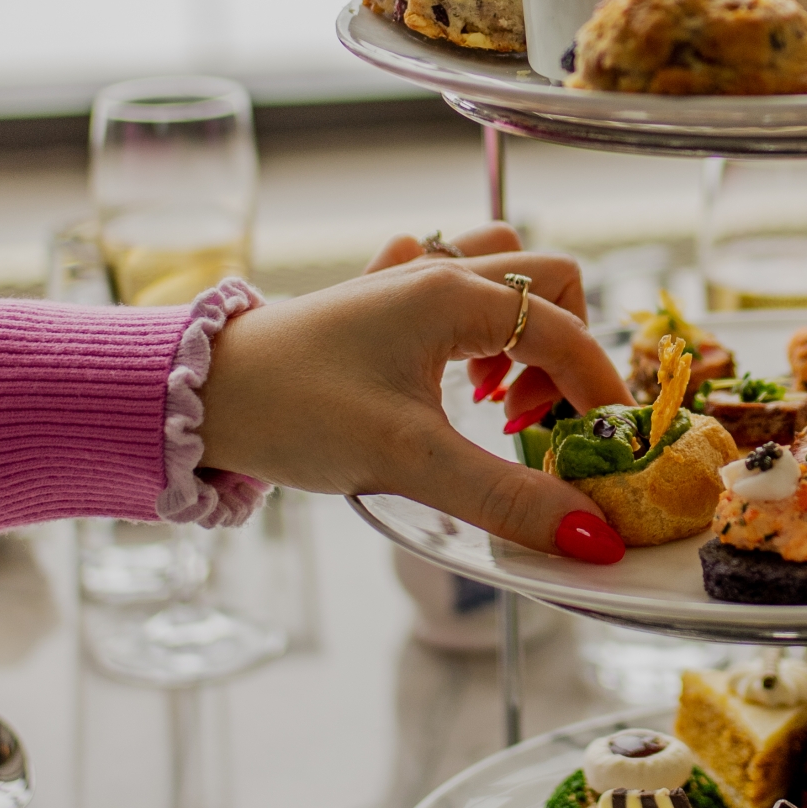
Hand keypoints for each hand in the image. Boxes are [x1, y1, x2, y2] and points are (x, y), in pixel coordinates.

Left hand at [201, 249, 628, 554]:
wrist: (196, 395)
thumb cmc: (294, 411)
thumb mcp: (409, 462)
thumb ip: (507, 498)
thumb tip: (593, 538)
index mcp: (453, 294)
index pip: (566, 333)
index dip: (601, 394)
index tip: (610, 453)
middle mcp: (438, 271)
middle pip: (553, 282)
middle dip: (568, 352)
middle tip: (535, 422)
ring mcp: (407, 278)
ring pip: (509, 270)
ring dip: (527, 329)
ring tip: (497, 397)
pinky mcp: (380, 300)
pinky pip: (458, 278)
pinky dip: (480, 321)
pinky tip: (455, 372)